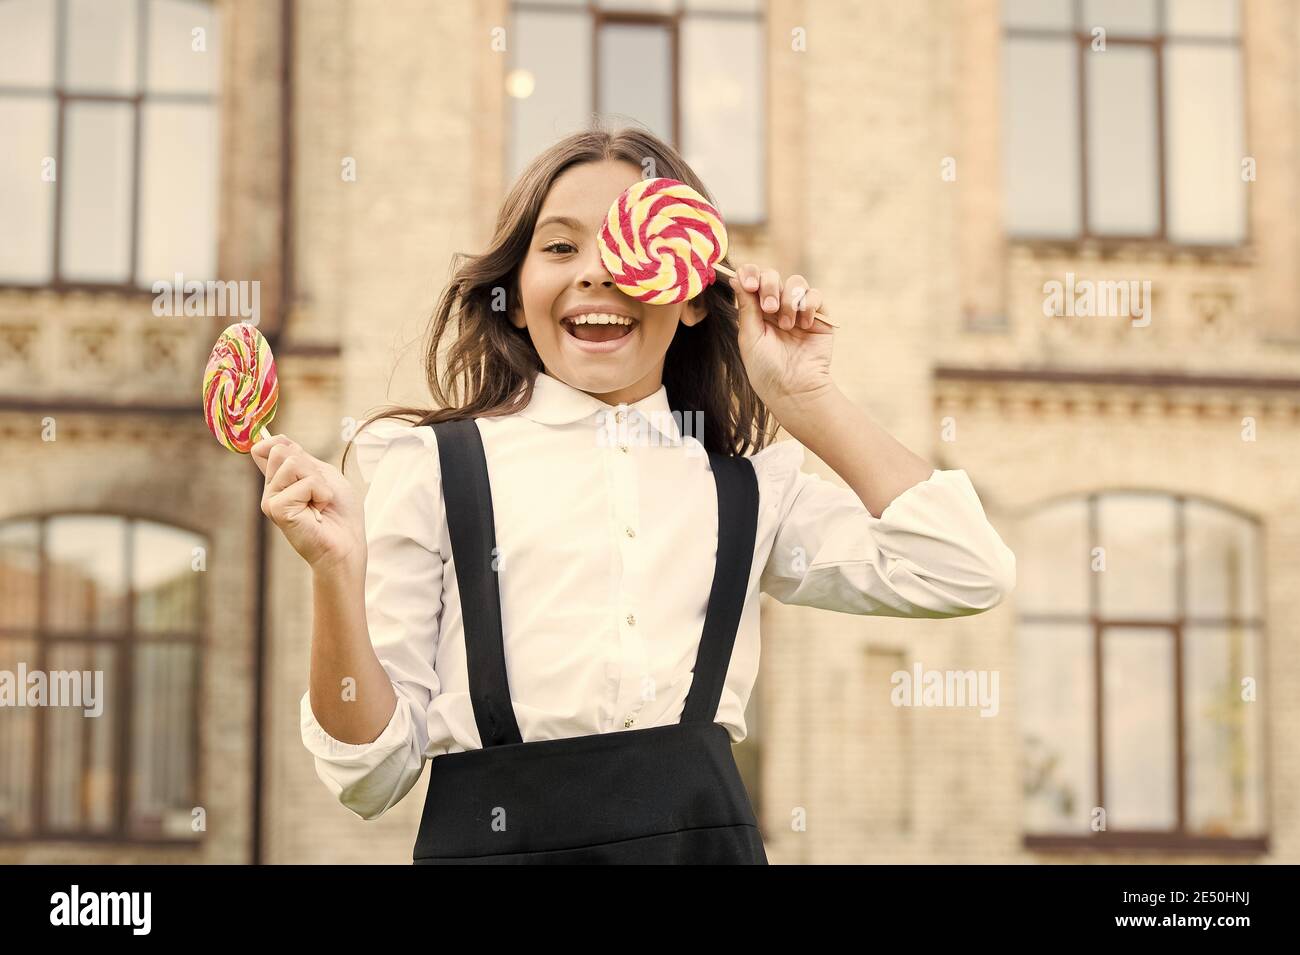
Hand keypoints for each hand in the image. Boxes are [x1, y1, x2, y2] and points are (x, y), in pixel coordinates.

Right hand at [251, 435, 365, 576]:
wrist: (348, 544)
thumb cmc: (340, 512)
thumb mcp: (323, 475)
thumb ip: (300, 458)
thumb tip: (273, 441)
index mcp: (281, 479)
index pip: (266, 448)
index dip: (280, 443)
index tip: (299, 456)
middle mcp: (271, 489)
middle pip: (280, 450)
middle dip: (310, 467)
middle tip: (319, 491)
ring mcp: (271, 499)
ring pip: (291, 462)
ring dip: (318, 481)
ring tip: (319, 502)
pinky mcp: (277, 509)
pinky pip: (304, 483)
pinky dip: (320, 493)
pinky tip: (317, 512)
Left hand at [729, 264, 834, 407]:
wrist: (794, 389)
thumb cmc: (766, 369)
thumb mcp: (750, 338)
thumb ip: (746, 307)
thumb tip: (736, 276)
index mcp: (756, 311)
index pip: (752, 280)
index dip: (750, 274)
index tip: (749, 283)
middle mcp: (776, 307)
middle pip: (772, 276)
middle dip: (769, 287)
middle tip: (769, 309)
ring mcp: (798, 310)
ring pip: (795, 282)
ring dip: (788, 300)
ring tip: (787, 325)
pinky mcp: (818, 316)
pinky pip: (814, 294)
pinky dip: (808, 305)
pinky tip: (804, 325)